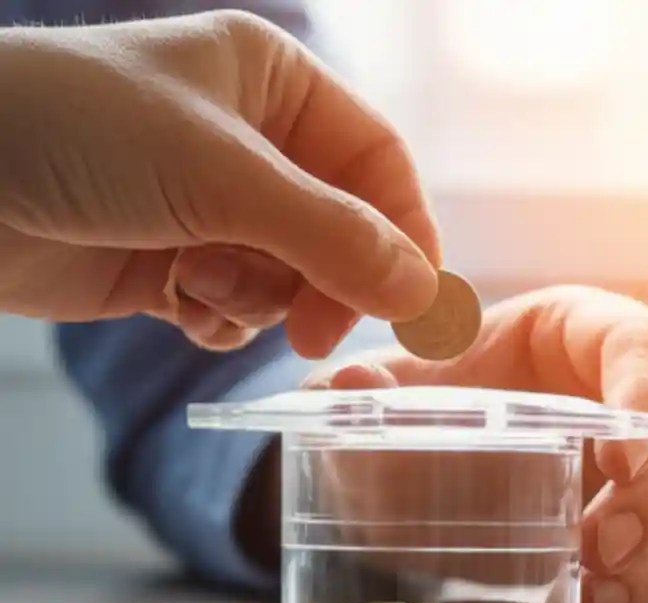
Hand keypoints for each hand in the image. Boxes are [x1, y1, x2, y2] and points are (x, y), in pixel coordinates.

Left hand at [0, 11, 438, 356]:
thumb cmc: (76, 132)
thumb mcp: (222, 175)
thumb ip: (332, 236)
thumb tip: (425, 294)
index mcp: (274, 83)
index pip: (377, 160)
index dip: (404, 228)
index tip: (414, 298)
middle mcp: (252, 141)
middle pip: (342, 228)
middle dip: (325, 278)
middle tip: (315, 327)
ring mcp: (210, 204)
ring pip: (291, 275)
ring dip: (256, 296)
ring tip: (196, 282)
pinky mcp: (171, 260)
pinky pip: (238, 306)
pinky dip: (218, 318)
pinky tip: (176, 304)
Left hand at [301, 286, 647, 602]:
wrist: (424, 457)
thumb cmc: (433, 395)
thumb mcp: (394, 387)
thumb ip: (370, 388)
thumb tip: (350, 390)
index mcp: (583, 334)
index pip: (642, 345)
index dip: (647, 390)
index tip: (620, 450)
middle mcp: (630, 398)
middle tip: (602, 538)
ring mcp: (643, 467)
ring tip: (599, 585)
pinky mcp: (640, 528)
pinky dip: (643, 589)